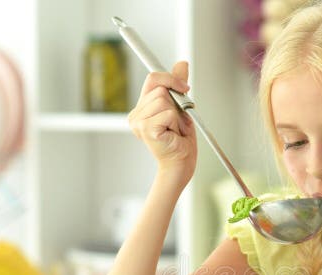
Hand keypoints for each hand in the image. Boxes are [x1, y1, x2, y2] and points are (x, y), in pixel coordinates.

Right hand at [128, 61, 197, 184]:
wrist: (181, 163)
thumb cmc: (180, 140)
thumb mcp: (181, 108)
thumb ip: (177, 86)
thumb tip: (182, 63)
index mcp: (142, 108)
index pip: (153, 78)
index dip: (170, 78)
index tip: (185, 87)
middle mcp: (136, 114)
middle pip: (160, 89)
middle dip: (176, 103)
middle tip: (177, 122)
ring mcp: (138, 122)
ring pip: (164, 100)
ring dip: (177, 115)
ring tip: (175, 129)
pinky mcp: (146, 129)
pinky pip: (168, 113)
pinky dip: (176, 123)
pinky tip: (172, 134)